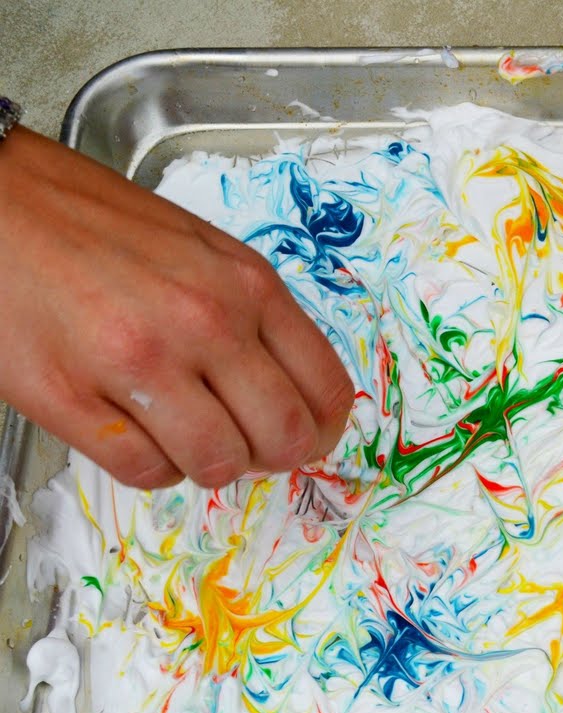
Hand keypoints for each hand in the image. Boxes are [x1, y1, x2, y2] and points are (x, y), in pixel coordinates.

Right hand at [0, 128, 353, 489]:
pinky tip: (132, 430)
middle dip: (268, 456)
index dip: (321, 430)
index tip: (303, 438)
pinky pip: (146, 472)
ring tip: (178, 432)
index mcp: (247, 285)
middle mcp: (203, 323)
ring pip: (218, 464)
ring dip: (205, 464)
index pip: (327, 390)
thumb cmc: (93, 224)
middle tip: (239, 443)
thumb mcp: (201, 251)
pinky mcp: (69, 397)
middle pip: (285, 440)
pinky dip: (148, 466)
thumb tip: (290, 394)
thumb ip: (251, 317)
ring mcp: (137, 362)